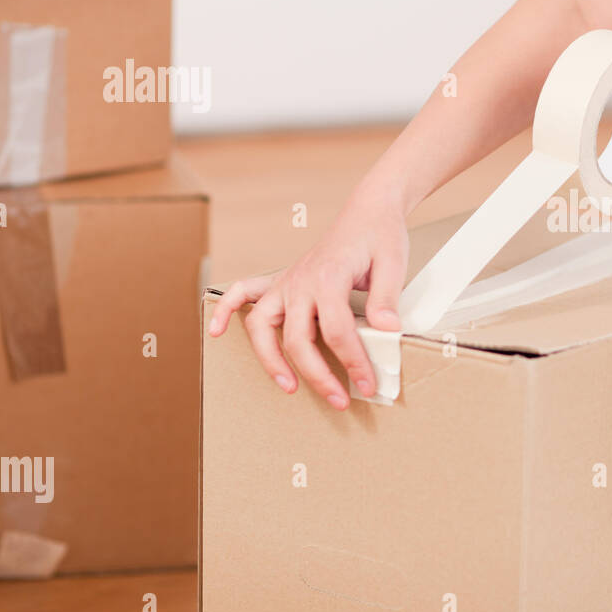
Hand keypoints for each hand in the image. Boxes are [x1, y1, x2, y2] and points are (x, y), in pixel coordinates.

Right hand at [207, 201, 408, 409]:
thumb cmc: (380, 236)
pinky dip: (226, 310)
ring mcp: (287, 281)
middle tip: (339, 399)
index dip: (354, 363)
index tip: (369, 384)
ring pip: (261, 326)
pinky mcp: (283, 281)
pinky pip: (244, 293)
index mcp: (329, 277)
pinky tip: (217, 331)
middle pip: (298, 339)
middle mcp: (301, 281)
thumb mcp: (394, 264)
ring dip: (270, 360)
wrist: (369, 211)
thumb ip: (386, 297)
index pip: (338, 331)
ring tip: (288, 387)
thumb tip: (388, 329)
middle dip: (317, 375)